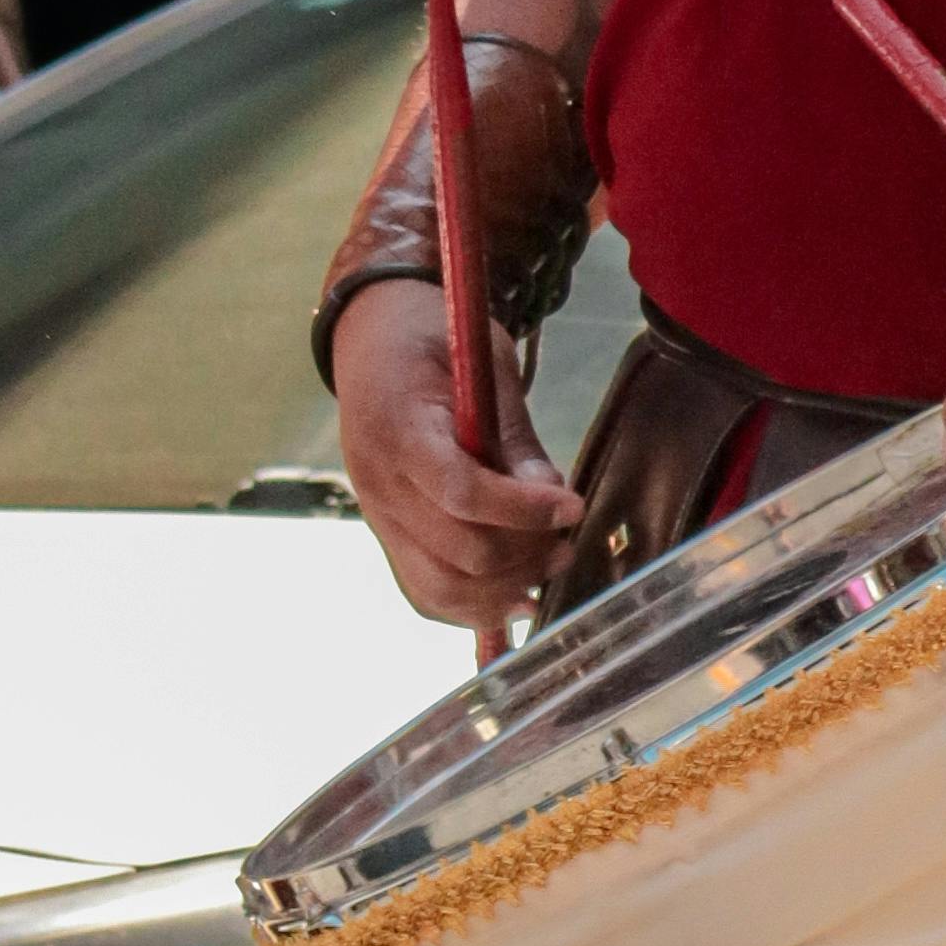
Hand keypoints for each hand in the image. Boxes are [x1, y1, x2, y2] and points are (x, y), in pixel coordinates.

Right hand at [333, 274, 581, 626]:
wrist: (372, 341)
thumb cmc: (436, 344)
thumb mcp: (484, 368)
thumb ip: (513, 435)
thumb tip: (552, 495)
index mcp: (401, 430)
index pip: (462, 493)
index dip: (524, 510)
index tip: (574, 507)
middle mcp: (379, 483)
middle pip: (457, 551)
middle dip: (524, 555)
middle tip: (568, 540)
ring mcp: (377, 514)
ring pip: (440, 585)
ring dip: (504, 588)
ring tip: (550, 563)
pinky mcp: (386, 532)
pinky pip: (425, 588)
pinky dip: (472, 604)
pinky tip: (515, 598)